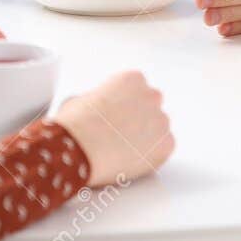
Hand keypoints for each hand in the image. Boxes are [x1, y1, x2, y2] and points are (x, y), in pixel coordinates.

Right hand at [52, 71, 173, 185]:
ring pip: (158, 129)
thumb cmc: (74, 126)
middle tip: (120, 136)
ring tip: (122, 152)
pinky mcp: (166, 145)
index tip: (115, 118)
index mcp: (132, 79)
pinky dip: (150, 156)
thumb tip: (96, 109)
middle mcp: (152, 96)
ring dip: (145, 138)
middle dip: (139, 119)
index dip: (124, 106)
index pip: (137, 90)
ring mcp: (161, 120)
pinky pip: (162, 149)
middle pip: (151, 107)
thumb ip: (98, 100)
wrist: (78, 149)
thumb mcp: (81, 100)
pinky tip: (130, 161)